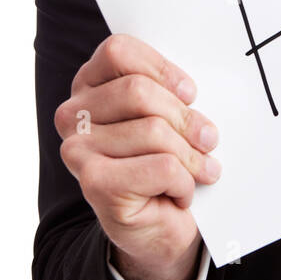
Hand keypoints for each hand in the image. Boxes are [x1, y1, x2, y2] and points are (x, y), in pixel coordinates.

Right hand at [55, 34, 220, 279]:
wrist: (159, 228)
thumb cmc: (165, 164)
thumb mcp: (169, 117)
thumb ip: (170, 92)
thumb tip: (192, 89)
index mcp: (88, 86)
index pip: (118, 51)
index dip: (161, 69)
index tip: (189, 93)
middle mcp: (73, 116)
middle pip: (139, 91)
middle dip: (185, 118)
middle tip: (207, 139)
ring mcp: (78, 151)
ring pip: (155, 131)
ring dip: (191, 156)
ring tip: (200, 170)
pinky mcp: (95, 184)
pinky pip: (162, 166)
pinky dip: (185, 182)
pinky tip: (181, 194)